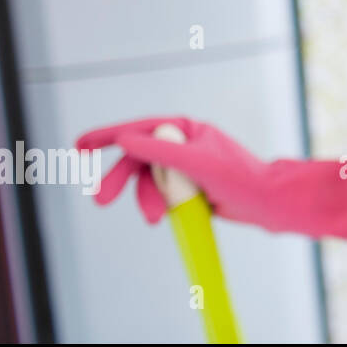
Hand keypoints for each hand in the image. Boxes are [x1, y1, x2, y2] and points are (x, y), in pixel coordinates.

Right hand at [76, 116, 278, 228]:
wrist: (267, 203)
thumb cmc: (238, 178)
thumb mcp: (195, 162)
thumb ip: (159, 150)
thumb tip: (126, 140)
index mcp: (186, 130)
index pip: (139, 129)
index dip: (107, 136)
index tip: (79, 146)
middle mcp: (183, 144)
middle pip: (138, 159)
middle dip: (120, 179)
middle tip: (100, 200)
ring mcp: (185, 167)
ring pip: (148, 182)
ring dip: (147, 199)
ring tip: (155, 218)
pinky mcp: (189, 187)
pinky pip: (161, 195)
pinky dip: (158, 205)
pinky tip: (162, 217)